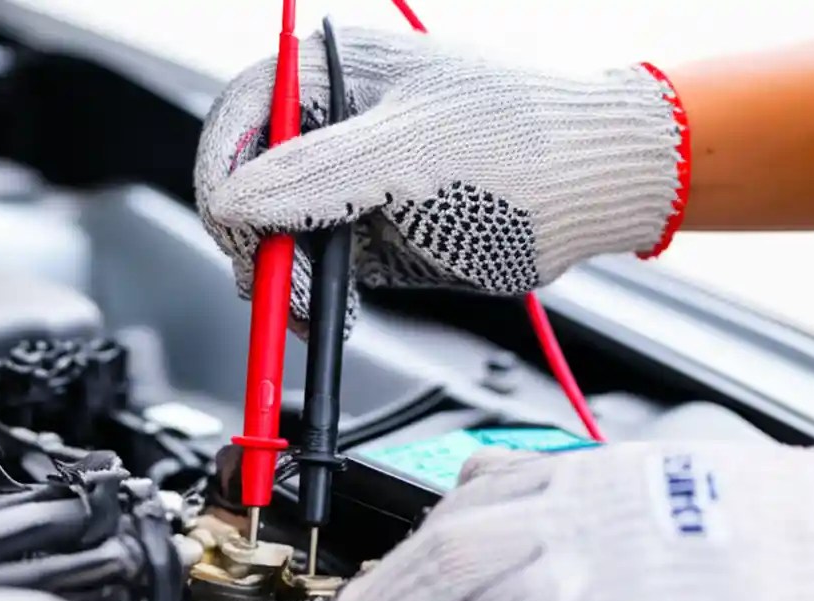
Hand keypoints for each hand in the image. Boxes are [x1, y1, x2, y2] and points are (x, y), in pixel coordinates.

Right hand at [194, 27, 685, 327]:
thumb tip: (230, 201)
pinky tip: (330, 314)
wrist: (591, 194)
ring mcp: (350, 181)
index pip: (241, 114)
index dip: (222, 171)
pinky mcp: (367, 230)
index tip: (232, 227)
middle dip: (256, 239)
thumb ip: (311, 177)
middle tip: (276, 279)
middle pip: (249, 182)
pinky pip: (314, 268)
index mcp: (334, 73)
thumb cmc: (521, 148)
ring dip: (284, 279)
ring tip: (317, 305)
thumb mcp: (408, 156)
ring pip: (276, 235)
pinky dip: (312, 299)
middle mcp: (335, 126)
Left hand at [333, 442, 813, 600]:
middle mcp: (578, 519)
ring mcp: (601, 583)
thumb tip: (485, 497)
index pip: (457, 507)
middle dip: (390, 597)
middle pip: (448, 556)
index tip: (368, 588)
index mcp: (580, 475)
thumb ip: (558, 488)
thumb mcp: (643, 473)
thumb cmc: (761, 514)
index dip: (400, 556)